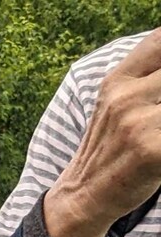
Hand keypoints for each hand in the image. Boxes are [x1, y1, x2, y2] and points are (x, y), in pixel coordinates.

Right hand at [46, 28, 160, 236]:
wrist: (82, 197)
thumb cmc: (113, 148)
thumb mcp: (118, 102)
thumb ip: (145, 75)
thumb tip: (159, 71)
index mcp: (117, 79)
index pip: (160, 40)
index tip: (159, 91)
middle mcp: (125, 96)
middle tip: (156, 116)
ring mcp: (137, 123)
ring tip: (156, 132)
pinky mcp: (151, 150)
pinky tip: (159, 156)